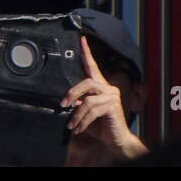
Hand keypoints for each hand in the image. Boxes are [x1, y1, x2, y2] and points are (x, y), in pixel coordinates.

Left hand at [61, 36, 145, 161]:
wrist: (117, 140)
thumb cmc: (101, 125)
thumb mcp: (85, 112)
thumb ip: (78, 103)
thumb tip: (67, 100)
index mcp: (100, 86)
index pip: (93, 66)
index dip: (87, 53)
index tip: (82, 39)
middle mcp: (108, 88)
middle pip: (86, 82)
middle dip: (72, 93)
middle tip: (63, 104)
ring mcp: (111, 96)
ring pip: (87, 100)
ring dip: (76, 114)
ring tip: (71, 124)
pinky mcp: (112, 107)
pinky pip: (92, 111)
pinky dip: (83, 121)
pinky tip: (78, 128)